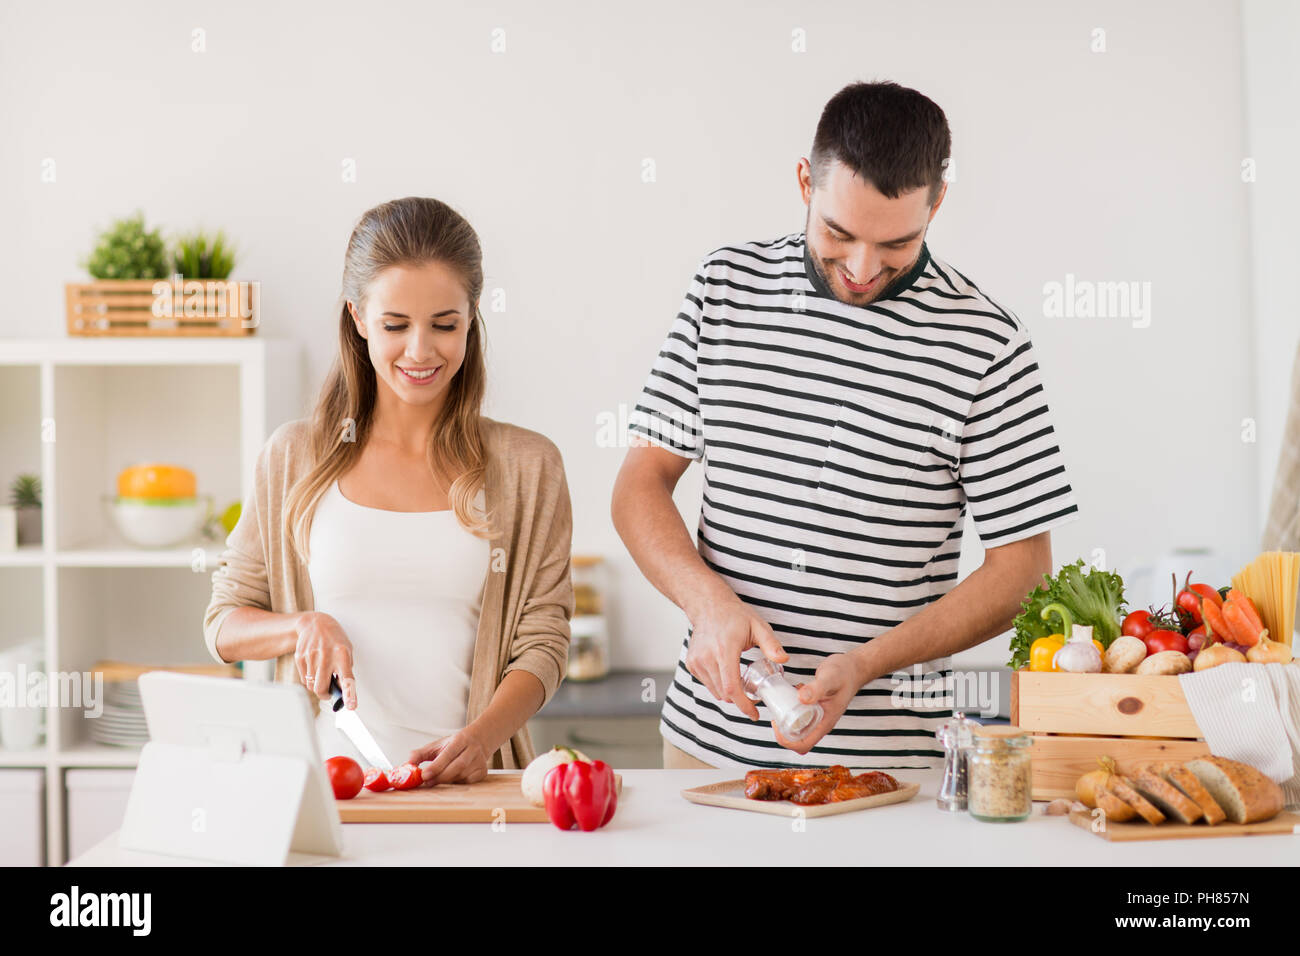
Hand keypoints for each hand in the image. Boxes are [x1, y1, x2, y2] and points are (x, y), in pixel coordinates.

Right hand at [293, 611, 355, 707]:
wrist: (315, 623)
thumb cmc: (334, 639)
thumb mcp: (347, 650)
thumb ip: (346, 669)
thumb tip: (342, 691)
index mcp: (342, 654)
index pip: (347, 679)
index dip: (350, 694)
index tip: (352, 706)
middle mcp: (326, 656)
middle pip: (321, 688)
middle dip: (324, 694)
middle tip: (328, 692)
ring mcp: (311, 656)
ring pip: (311, 685)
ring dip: (317, 684)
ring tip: (321, 672)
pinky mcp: (300, 657)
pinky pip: (304, 679)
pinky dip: (309, 678)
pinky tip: (314, 666)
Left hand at [409, 727, 491, 784]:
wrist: (479, 740)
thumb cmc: (454, 744)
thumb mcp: (438, 745)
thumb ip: (421, 753)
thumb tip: (408, 763)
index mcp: (461, 740)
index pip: (448, 754)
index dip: (436, 766)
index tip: (424, 775)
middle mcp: (472, 750)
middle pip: (457, 767)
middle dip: (440, 777)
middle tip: (427, 782)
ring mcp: (479, 761)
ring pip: (462, 776)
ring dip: (447, 781)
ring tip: (436, 781)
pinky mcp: (482, 772)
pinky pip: (468, 782)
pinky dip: (457, 783)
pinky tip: (451, 780)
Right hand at [685, 589, 787, 719]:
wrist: (708, 606)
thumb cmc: (734, 615)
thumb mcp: (758, 626)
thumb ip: (771, 645)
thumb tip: (784, 660)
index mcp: (724, 650)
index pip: (731, 688)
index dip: (744, 705)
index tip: (754, 714)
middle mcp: (707, 658)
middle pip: (724, 694)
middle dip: (740, 700)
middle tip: (753, 694)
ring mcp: (697, 662)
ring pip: (715, 692)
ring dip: (729, 693)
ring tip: (741, 682)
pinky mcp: (692, 664)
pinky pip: (708, 684)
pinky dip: (719, 685)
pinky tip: (728, 674)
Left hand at [773, 653, 867, 753]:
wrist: (853, 667)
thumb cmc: (845, 673)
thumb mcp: (829, 679)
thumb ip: (817, 688)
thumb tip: (801, 698)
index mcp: (825, 723)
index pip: (803, 745)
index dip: (786, 741)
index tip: (777, 724)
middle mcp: (820, 723)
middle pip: (797, 739)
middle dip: (782, 730)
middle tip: (775, 713)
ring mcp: (817, 716)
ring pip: (797, 727)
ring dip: (786, 719)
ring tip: (781, 702)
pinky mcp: (814, 707)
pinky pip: (800, 714)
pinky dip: (791, 707)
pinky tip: (791, 693)